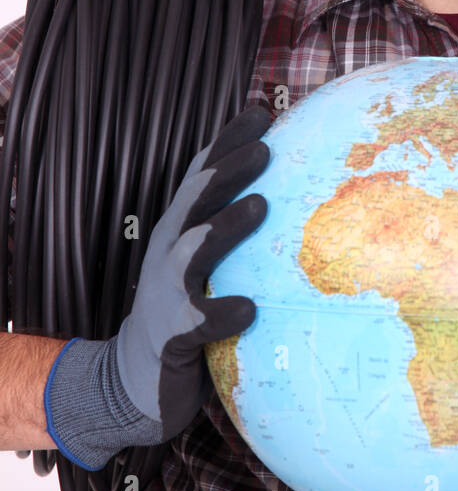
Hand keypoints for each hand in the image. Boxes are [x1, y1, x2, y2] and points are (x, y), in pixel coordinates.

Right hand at [44, 106, 270, 469]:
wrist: (133, 379)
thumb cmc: (185, 313)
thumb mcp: (206, 266)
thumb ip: (235, 232)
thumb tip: (292, 197)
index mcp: (181, 228)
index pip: (204, 173)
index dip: (228, 140)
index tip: (262, 111)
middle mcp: (170, 250)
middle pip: (196, 199)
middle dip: (228, 169)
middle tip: (265, 148)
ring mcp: (167, 291)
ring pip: (192, 251)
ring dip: (224, 226)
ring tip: (259, 207)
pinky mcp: (173, 335)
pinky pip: (199, 322)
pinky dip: (222, 313)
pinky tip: (249, 308)